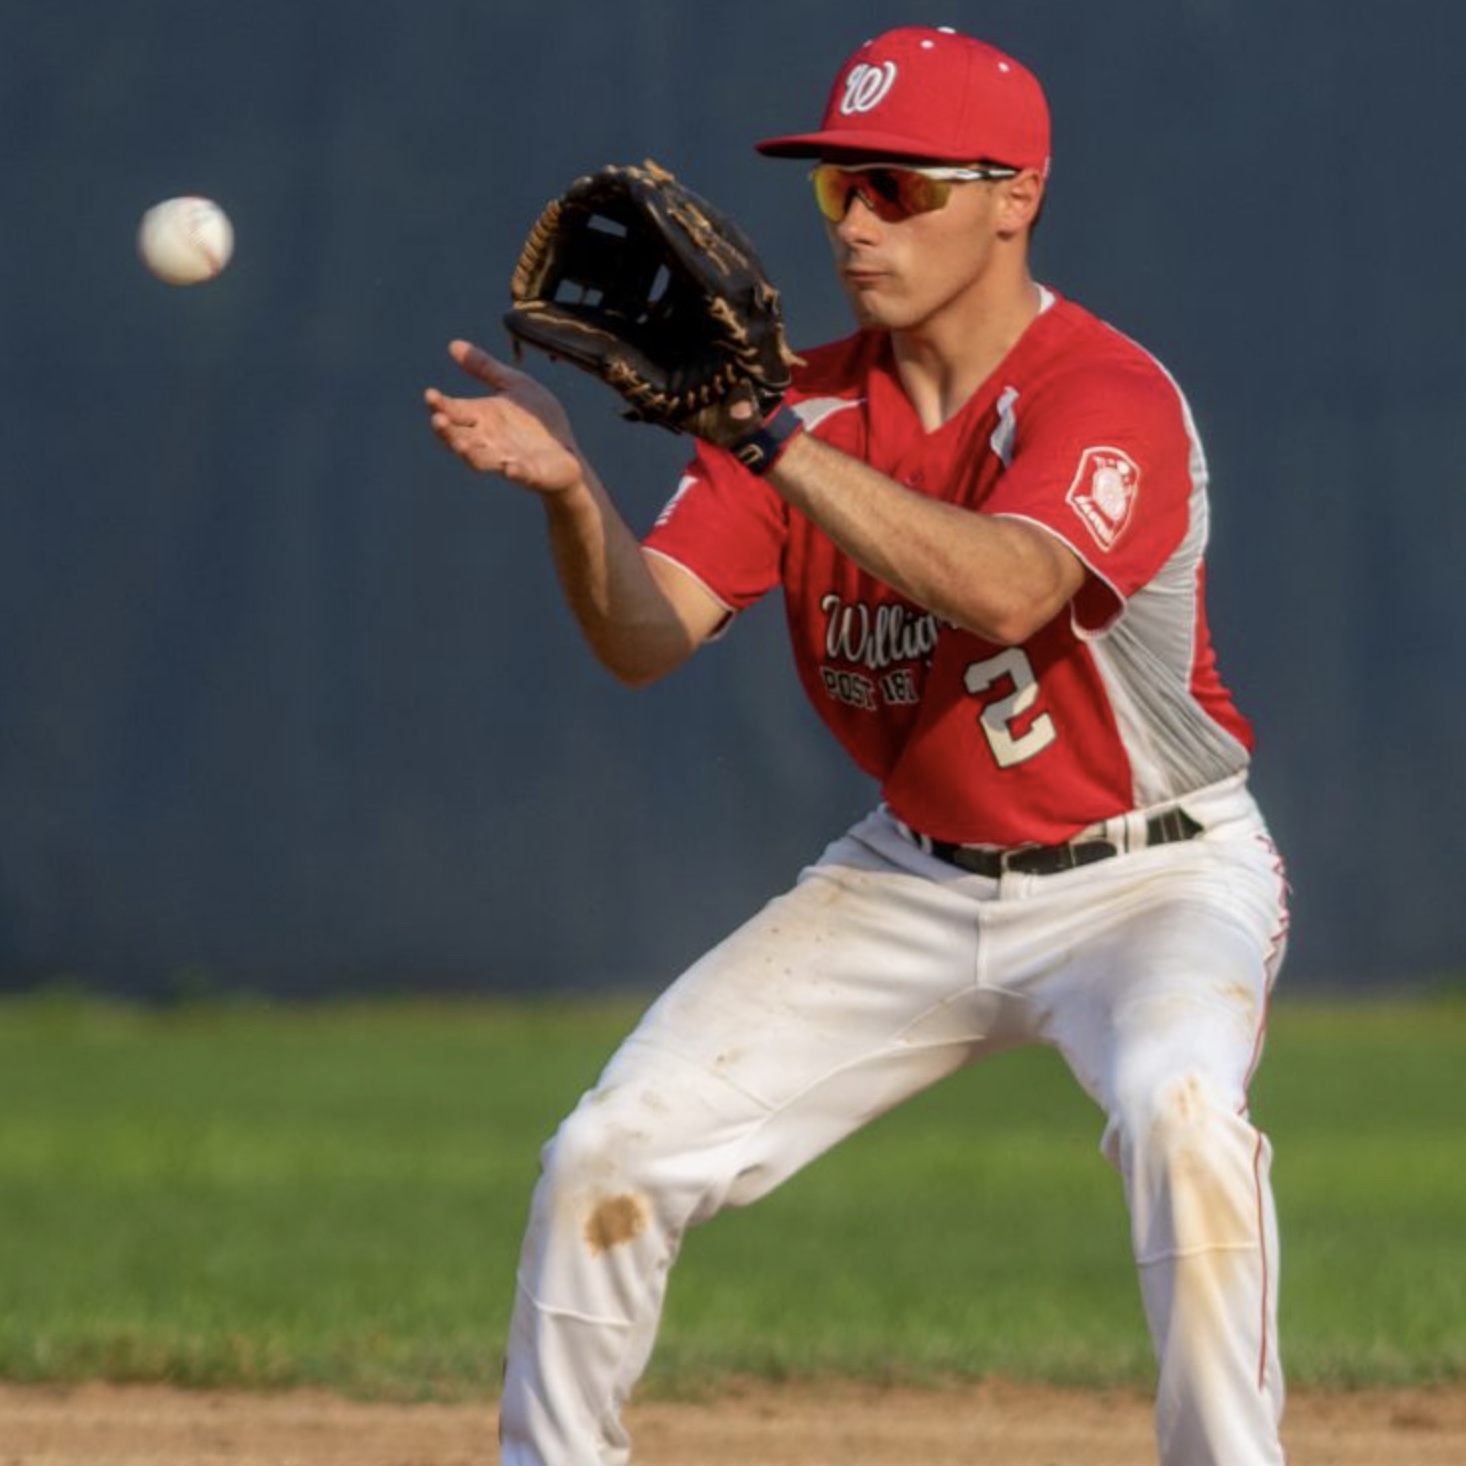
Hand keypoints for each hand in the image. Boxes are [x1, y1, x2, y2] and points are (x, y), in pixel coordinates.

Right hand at [424, 341, 584, 493]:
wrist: (566, 448)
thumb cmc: (536, 419)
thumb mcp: (513, 385)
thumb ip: (485, 368)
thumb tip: (452, 344)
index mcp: (482, 418)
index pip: (454, 411)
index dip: (440, 404)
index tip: (430, 394)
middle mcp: (489, 440)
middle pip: (460, 438)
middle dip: (447, 431)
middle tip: (437, 420)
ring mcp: (508, 458)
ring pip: (481, 460)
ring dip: (470, 453)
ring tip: (460, 445)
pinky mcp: (531, 473)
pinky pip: (521, 474)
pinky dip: (515, 472)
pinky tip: (510, 469)